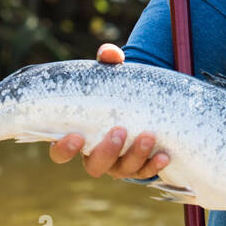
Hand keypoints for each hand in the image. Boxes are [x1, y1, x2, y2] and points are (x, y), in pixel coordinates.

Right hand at [47, 43, 170, 178]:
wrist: (143, 105)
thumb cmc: (117, 93)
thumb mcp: (111, 77)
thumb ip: (108, 63)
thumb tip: (110, 53)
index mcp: (80, 137)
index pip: (60, 153)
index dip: (64, 149)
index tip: (75, 136)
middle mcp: (96, 155)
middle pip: (94, 165)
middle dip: (106, 151)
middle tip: (120, 130)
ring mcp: (118, 164)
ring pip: (121, 170)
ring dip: (134, 155)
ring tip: (148, 135)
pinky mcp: (140, 167)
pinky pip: (145, 172)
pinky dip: (154, 165)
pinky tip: (164, 155)